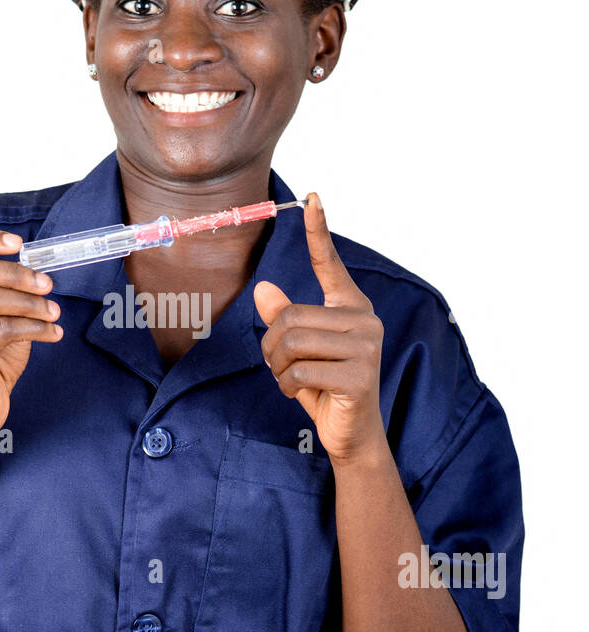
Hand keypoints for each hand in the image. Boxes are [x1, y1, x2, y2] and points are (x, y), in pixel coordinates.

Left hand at [254, 194, 386, 465]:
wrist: (352, 434)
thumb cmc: (325, 387)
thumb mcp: (298, 351)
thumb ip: (284, 319)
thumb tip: (264, 289)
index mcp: (350, 307)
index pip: (330, 263)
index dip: (318, 231)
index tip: (313, 197)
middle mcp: (364, 320)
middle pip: (290, 316)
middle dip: (272, 347)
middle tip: (281, 367)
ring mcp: (366, 347)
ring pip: (292, 342)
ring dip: (278, 367)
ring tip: (292, 380)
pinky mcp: (360, 375)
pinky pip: (300, 370)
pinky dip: (288, 385)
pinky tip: (302, 393)